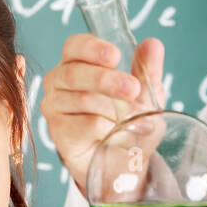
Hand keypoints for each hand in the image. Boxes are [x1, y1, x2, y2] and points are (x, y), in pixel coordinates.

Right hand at [40, 33, 167, 195]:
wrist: (121, 162)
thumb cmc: (128, 121)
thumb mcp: (145, 94)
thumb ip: (148, 69)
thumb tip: (152, 44)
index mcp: (77, 62)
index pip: (75, 46)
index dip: (93, 49)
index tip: (116, 57)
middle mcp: (58, 81)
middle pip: (75, 73)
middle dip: (107, 80)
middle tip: (132, 89)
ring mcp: (54, 107)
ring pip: (82, 100)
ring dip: (114, 110)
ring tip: (135, 119)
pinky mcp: (57, 132)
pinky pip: (82, 125)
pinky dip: (106, 129)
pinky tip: (116, 134)